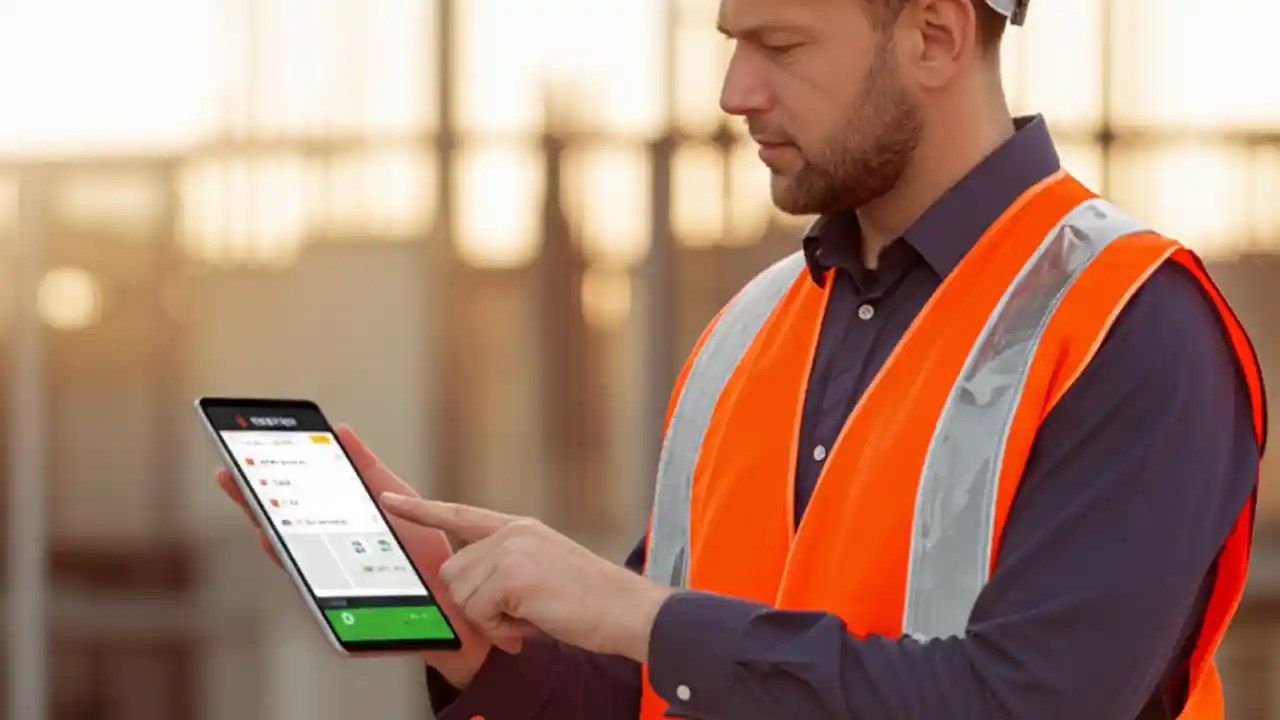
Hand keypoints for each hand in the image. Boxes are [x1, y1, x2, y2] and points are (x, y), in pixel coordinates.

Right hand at [214, 425, 492, 688]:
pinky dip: (297, 570)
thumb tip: (340, 429)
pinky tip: (279, 544)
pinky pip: (314, 592)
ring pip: (290, 560)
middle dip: (251, 501)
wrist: (454, 595)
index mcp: (332, 530)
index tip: (238, 454)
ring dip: (269, 535)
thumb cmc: (420, 550)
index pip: (291, 505)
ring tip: (253, 511)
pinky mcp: (341, 614)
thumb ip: (367, 467)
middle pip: (279, 528)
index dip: (262, 483)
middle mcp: (323, 558)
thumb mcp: (395, 497)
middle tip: (226, 473)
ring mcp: (327, 585)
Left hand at [380, 495, 673, 662]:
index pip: (460, 514)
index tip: (388, 501)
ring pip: (463, 596)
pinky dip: (503, 628)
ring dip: (493, 620)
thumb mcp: (543, 574)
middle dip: (478, 605)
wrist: (628, 610)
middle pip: (453, 573)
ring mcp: (513, 550)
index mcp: (519, 528)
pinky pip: (480, 613)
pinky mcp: (514, 574)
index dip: (420, 510)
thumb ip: (505, 572)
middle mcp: (512, 532)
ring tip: (533, 616)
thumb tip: (469, 596)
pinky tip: (534, 621)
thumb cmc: (590, 602)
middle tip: (519, 616)